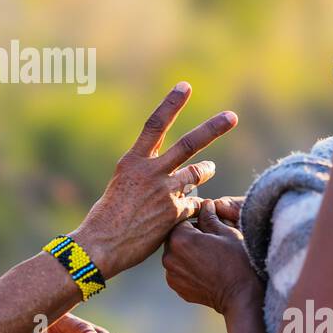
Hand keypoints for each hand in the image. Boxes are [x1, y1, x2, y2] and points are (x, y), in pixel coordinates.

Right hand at [73, 82, 236, 276]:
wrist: (101, 245)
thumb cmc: (106, 218)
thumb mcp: (120, 186)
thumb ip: (143, 175)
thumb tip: (164, 172)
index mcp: (132, 161)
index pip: (155, 124)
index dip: (171, 103)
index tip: (185, 86)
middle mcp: (150, 171)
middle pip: (188, 143)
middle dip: (213, 129)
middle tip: (232, 117)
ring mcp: (164, 191)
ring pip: (196, 174)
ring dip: (205, 170)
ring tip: (210, 167)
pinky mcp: (173, 212)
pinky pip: (194, 204)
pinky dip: (193, 207)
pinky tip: (188, 212)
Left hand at [163, 199, 259, 315]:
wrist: (241, 296)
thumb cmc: (238, 261)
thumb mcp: (227, 232)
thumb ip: (210, 217)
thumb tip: (205, 204)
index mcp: (180, 239)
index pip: (181, 219)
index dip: (195, 217)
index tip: (207, 221)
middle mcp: (169, 257)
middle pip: (175, 237)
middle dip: (189, 235)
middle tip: (210, 239)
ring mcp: (171, 274)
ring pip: (176, 254)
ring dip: (187, 251)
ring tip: (208, 255)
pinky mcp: (177, 286)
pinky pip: (178, 269)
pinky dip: (187, 266)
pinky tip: (205, 268)